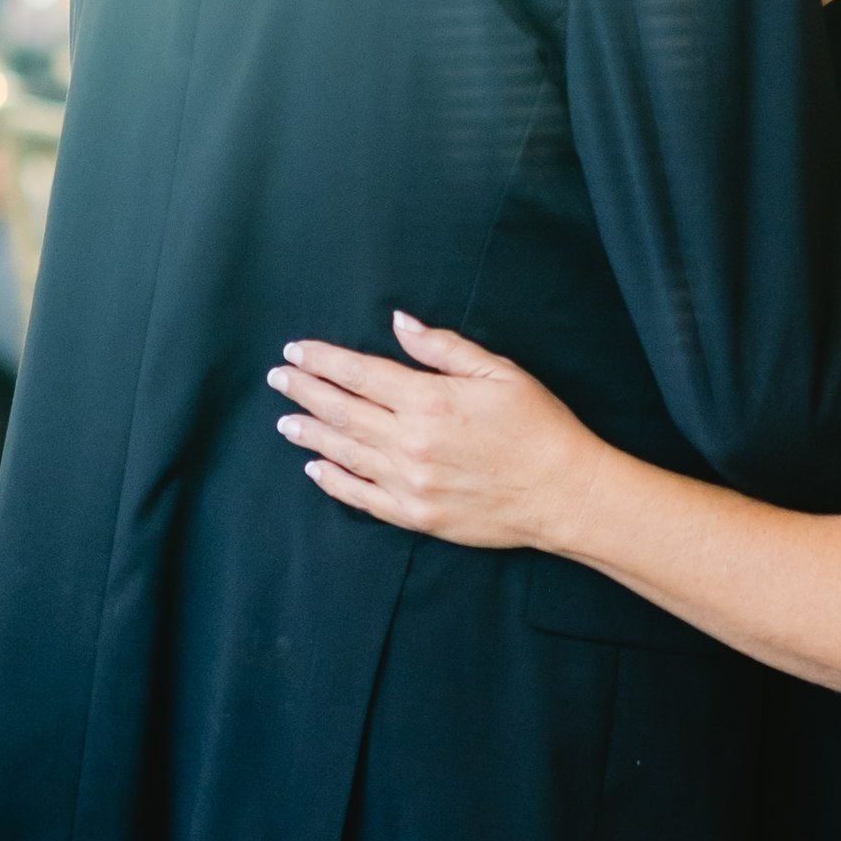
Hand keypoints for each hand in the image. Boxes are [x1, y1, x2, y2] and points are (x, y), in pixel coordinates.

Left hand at [267, 313, 596, 545]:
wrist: (563, 492)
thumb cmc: (538, 425)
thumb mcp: (499, 371)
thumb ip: (443, 348)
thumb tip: (398, 324)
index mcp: (429, 400)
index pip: (360, 374)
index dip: (324, 361)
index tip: (296, 350)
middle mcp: (410, 442)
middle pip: (343, 412)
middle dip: (305, 391)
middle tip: (278, 378)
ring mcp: (409, 483)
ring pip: (345, 453)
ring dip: (311, 433)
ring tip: (286, 421)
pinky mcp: (416, 516)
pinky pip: (362, 497)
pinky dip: (334, 481)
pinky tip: (316, 467)